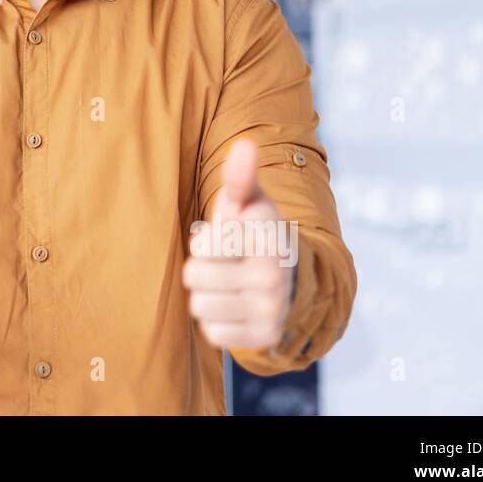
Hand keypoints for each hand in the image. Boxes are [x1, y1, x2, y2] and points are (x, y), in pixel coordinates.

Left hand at [183, 138, 295, 350]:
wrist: (288, 275)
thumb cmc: (254, 231)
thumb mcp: (248, 201)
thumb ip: (240, 176)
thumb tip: (244, 144)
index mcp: (269, 238)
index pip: (201, 247)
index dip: (207, 241)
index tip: (229, 238)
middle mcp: (274, 276)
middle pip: (194, 278)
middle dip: (203, 268)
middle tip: (226, 263)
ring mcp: (272, 310)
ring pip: (200, 307)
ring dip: (208, 295)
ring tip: (230, 284)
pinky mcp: (265, 337)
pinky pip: (213, 333)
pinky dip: (218, 321)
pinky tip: (236, 306)